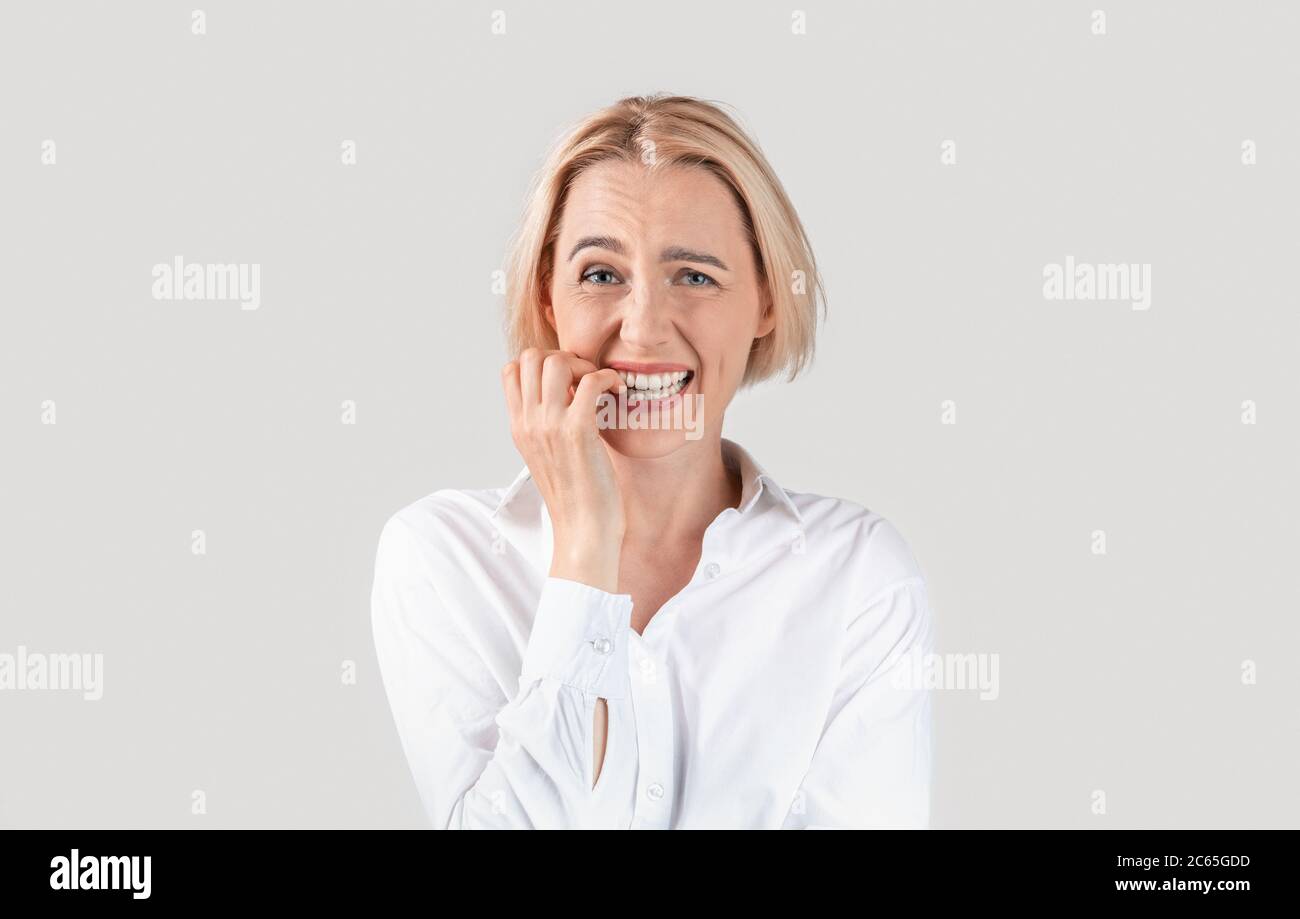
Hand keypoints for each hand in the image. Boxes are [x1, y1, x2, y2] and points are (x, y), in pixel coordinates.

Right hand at [501, 349, 626, 590]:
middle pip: (531, 357)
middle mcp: (528, 423)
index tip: (567, 381)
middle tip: (584, 380)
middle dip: (562, 357)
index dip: (540, 364)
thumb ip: (546, 426)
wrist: (583, 531)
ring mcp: (550, 425)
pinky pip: (590, 381)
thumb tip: (565, 396)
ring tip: (600, 386)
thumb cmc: (575, 497)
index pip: (511, 370)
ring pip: (556, 362)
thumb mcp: (547, 456)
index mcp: (518, 427)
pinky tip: (618, 392)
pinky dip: (608, 378)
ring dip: (584, 366)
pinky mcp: (578, 431)